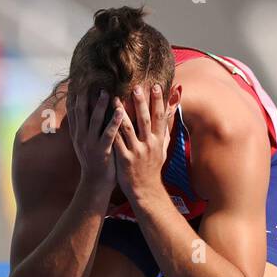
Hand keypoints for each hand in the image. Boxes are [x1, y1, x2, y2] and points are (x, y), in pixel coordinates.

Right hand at [69, 87, 125, 197]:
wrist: (95, 184)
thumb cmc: (95, 161)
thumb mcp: (85, 143)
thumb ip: (85, 127)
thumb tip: (86, 110)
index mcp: (77, 134)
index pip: (73, 111)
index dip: (74, 95)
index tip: (76, 80)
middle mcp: (81, 137)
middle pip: (81, 112)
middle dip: (85, 95)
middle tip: (89, 79)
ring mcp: (91, 144)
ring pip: (94, 121)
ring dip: (100, 105)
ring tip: (106, 92)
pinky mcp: (102, 151)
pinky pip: (109, 134)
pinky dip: (114, 122)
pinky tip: (120, 111)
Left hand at [114, 84, 171, 203]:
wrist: (146, 190)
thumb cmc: (153, 168)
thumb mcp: (163, 150)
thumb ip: (165, 131)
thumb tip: (171, 115)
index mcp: (158, 140)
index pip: (159, 117)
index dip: (158, 101)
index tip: (155, 86)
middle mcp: (149, 144)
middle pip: (145, 119)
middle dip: (141, 103)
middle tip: (135, 87)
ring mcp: (137, 152)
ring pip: (128, 128)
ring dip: (121, 112)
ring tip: (114, 98)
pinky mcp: (125, 159)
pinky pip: (117, 142)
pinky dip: (112, 130)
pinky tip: (105, 119)